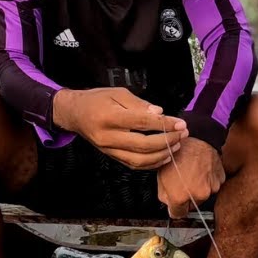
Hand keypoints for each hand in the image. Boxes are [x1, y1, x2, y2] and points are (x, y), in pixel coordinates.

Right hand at [52, 87, 188, 169]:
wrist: (75, 114)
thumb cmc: (97, 99)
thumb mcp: (118, 93)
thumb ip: (139, 104)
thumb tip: (159, 113)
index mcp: (110, 117)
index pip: (142, 123)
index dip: (164, 124)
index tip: (181, 123)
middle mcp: (108, 137)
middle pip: (143, 145)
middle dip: (167, 141)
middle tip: (183, 134)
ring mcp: (109, 149)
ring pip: (139, 160)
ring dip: (162, 155)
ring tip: (177, 146)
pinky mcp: (111, 156)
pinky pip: (134, 165)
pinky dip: (151, 163)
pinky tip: (164, 156)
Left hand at [157, 137, 224, 218]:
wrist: (196, 137)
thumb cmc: (177, 154)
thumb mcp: (161, 175)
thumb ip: (164, 196)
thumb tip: (169, 204)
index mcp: (180, 197)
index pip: (178, 214)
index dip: (174, 209)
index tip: (174, 205)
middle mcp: (198, 195)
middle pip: (192, 206)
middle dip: (187, 198)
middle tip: (183, 182)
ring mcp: (212, 188)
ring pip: (203, 196)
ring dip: (199, 189)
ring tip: (192, 173)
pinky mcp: (220, 180)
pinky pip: (213, 186)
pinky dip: (208, 181)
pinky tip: (201, 170)